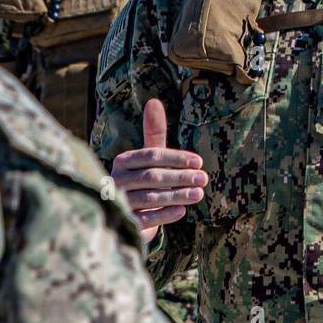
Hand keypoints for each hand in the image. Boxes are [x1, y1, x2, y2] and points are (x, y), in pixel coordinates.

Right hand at [110, 99, 207, 243]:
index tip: (199, 161)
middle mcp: (118, 180)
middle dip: (180, 177)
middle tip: (204, 178)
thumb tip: (154, 101)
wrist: (128, 215)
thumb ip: (153, 134)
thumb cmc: (142, 181)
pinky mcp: (125, 221)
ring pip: (150, 197)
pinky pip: (145, 218)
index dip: (176, 158)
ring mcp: (120, 202)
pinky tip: (182, 211)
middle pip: (152, 176)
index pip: (151, 156)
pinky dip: (164, 215)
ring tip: (198, 194)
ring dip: (176, 195)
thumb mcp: (148, 158)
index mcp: (123, 161)